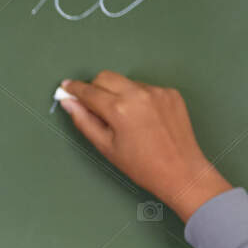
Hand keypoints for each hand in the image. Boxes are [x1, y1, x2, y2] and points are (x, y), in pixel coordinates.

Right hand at [58, 72, 230, 220]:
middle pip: (105, 77)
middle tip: (93, 105)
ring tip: (124, 118)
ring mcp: (157, 91)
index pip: (89, 91)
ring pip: (125, 82)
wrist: (181, 171)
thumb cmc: (142, 165)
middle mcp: (139, 94)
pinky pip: (145, 88)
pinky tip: (142, 118)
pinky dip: (137, 98)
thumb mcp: (106, 147)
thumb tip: (69, 103)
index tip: (66, 87)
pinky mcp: (170, 93)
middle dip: (95, 87)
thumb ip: (84, 121)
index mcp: (120, 109)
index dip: (74, 89)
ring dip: (117, 93)